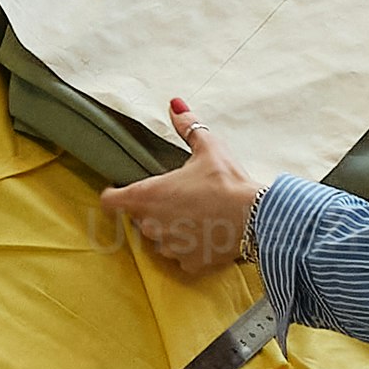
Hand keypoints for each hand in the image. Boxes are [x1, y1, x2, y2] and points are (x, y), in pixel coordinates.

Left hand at [100, 96, 272, 277]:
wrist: (256, 218)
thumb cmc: (227, 182)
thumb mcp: (208, 148)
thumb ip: (188, 126)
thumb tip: (175, 105)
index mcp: (149, 195)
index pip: (111, 201)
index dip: (114, 195)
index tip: (120, 192)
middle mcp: (152, 225)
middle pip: (139, 218)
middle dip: (153, 210)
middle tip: (179, 198)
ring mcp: (170, 247)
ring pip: (161, 239)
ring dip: (171, 230)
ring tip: (196, 217)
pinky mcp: (188, 263)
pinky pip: (182, 256)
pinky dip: (191, 248)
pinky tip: (208, 235)